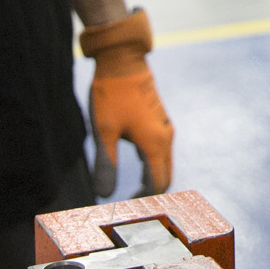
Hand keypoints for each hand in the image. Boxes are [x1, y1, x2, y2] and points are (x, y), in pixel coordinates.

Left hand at [81, 7, 174, 197]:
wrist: (122, 58)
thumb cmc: (111, 94)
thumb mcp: (103, 132)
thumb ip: (105, 165)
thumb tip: (106, 195)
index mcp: (155, 143)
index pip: (157, 184)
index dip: (144, 201)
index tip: (126, 210)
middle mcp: (165, 136)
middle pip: (166, 175)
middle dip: (152, 193)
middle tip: (131, 205)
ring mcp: (164, 126)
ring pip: (164, 162)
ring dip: (153, 178)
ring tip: (133, 189)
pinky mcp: (159, 119)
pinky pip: (161, 149)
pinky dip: (153, 164)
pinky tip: (137, 165)